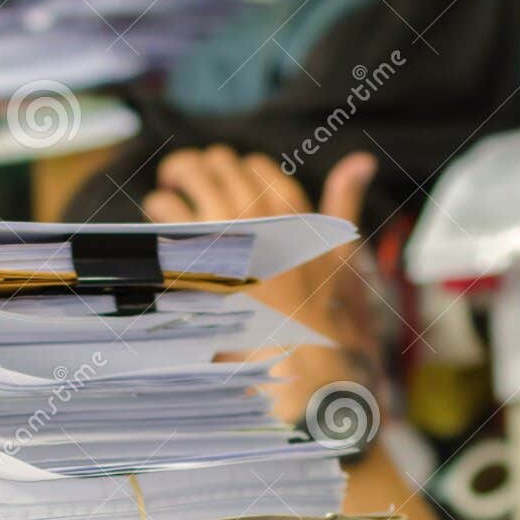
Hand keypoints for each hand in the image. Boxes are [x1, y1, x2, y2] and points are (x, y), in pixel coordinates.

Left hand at [144, 147, 377, 350]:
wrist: (297, 360)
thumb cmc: (323, 314)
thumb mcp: (339, 254)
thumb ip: (343, 201)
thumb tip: (361, 159)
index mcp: (291, 209)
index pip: (257, 168)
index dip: (240, 173)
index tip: (230, 186)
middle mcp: (257, 213)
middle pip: (219, 164)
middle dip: (203, 167)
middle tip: (190, 180)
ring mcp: (222, 232)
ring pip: (189, 176)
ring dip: (176, 177)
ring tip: (169, 192)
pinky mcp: (193, 255)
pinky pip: (165, 211)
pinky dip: (158, 208)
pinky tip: (158, 223)